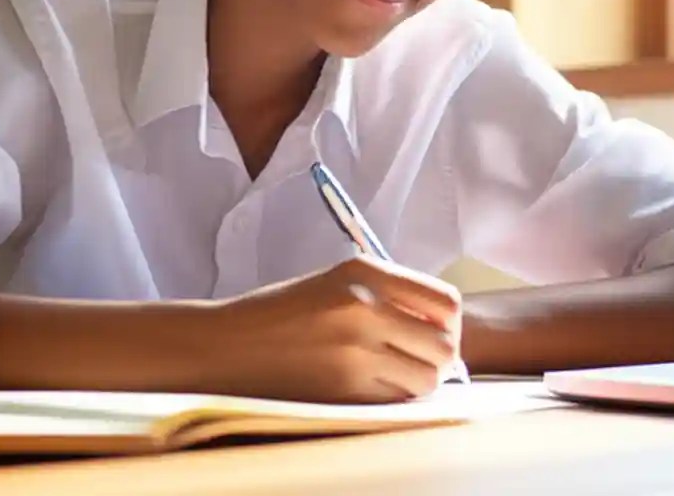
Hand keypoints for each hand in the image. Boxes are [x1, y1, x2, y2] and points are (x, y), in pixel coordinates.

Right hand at [212, 252, 462, 403]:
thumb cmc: (279, 313)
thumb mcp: (334, 281)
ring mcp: (355, 353)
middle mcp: (365, 309)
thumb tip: (439, 324)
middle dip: (439, 356)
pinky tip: (370, 385)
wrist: (226, 346)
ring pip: (426, 380)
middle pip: (443, 346)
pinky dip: (394, 397)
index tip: (435, 330)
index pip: (444, 301)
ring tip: (394, 375)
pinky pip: (395, 401)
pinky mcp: (343, 391)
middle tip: (420, 359)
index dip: (447, 322)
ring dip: (419, 381)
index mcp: (364, 273)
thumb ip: (387, 293)